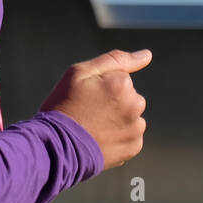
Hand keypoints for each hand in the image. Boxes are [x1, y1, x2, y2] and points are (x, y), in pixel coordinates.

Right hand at [40, 49, 150, 170]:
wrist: (55, 147)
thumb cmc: (64, 105)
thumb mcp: (80, 73)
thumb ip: (117, 60)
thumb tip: (147, 55)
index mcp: (122, 84)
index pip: (121, 78)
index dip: (101, 86)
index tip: (86, 97)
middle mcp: (135, 106)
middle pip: (129, 97)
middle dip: (114, 101)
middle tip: (89, 112)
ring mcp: (136, 128)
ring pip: (131, 116)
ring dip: (118, 119)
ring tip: (94, 127)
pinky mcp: (134, 147)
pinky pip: (131, 136)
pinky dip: (119, 137)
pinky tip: (101, 139)